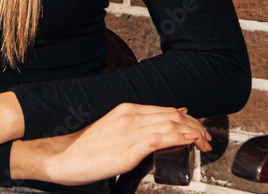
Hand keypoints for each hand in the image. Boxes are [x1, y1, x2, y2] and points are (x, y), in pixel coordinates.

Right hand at [12, 103, 211, 185]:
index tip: (198, 130)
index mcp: (125, 109)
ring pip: (172, 124)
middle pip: (173, 115)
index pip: (165, 110)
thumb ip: (132, 129)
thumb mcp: (110, 131)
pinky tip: (191, 143)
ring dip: (193, 133)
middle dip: (195, 126)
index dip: (187, 120)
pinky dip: (180, 138)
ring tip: (205, 143)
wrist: (59, 156)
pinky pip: (161, 138)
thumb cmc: (82, 148)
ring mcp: (129, 131)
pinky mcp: (128, 148)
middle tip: (208, 139)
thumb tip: (154, 132)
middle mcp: (129, 115)